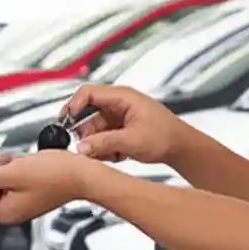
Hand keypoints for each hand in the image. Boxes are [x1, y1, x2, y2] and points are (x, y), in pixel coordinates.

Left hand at [0, 151, 105, 224]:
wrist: (81, 174)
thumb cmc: (54, 175)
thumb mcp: (13, 173)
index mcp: (3, 213)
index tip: (6, 169)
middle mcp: (10, 211)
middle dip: (1, 168)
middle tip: (20, 166)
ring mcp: (19, 202)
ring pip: (0, 176)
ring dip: (12, 165)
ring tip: (29, 166)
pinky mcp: (28, 193)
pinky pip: (14, 175)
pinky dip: (21, 167)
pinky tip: (34, 168)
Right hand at [62, 84, 189, 164]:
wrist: (182, 148)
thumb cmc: (165, 137)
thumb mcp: (132, 141)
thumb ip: (104, 143)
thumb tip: (81, 147)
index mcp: (122, 97)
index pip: (88, 93)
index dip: (73, 106)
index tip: (65, 122)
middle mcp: (119, 104)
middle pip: (88, 112)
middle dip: (83, 130)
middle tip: (79, 145)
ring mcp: (119, 118)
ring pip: (94, 128)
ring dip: (95, 142)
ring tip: (103, 154)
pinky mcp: (121, 130)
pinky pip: (103, 137)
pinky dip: (104, 147)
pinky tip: (115, 156)